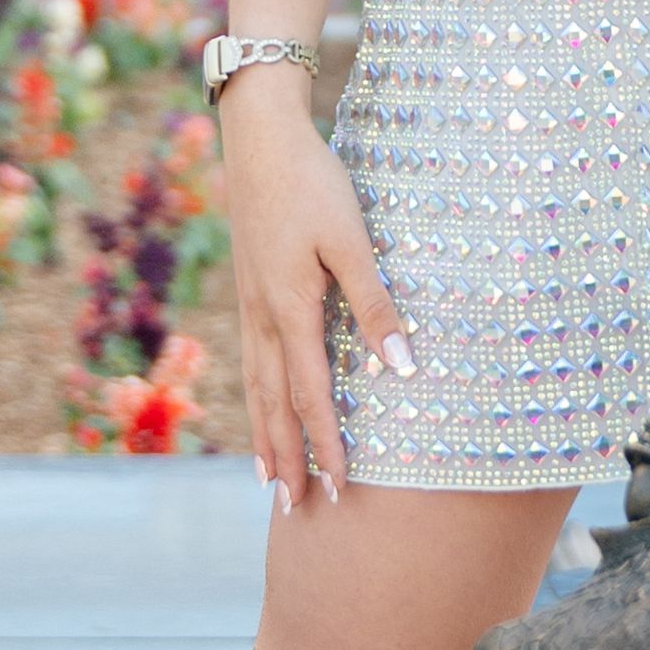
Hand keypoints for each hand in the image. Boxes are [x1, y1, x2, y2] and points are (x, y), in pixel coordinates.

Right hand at [218, 79, 408, 504]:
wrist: (258, 136)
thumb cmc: (312, 183)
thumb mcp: (351, 240)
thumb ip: (374, 305)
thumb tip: (400, 368)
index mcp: (290, 312)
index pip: (312, 398)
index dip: (328, 447)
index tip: (342, 490)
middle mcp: (263, 319)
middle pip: (276, 406)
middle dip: (289, 460)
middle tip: (297, 512)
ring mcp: (250, 306)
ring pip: (258, 389)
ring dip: (266, 438)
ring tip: (270, 480)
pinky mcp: (249, 290)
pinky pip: (253, 362)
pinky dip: (257, 399)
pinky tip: (262, 406)